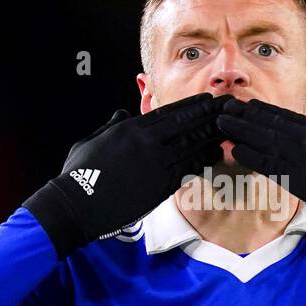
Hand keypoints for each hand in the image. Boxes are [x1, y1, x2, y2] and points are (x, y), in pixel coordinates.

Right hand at [24, 92, 230, 256]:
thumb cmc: (79, 175)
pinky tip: (216, 154)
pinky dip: (204, 159)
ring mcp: (155, 163)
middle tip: (229, 108)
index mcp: (130, 129)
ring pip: (192, 145)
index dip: (191, 106)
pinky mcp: (160, 185)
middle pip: (186, 124)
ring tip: (229, 129)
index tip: (207, 101)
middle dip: (209, 115)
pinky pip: (189, 168)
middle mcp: (146, 142)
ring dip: (212, 136)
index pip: (168, 113)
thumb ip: (111, 126)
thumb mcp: (92, 142)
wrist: (76, 205)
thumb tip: (122, 113)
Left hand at [215, 98, 305, 247]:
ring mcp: (302, 158)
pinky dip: (250, 157)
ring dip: (241, 131)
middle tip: (224, 108)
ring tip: (222, 124)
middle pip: (269, 124)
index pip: (285, 116)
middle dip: (245, 116)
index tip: (246, 105)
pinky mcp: (299, 179)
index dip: (263, 110)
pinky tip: (235, 151)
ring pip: (264, 141)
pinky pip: (268, 166)